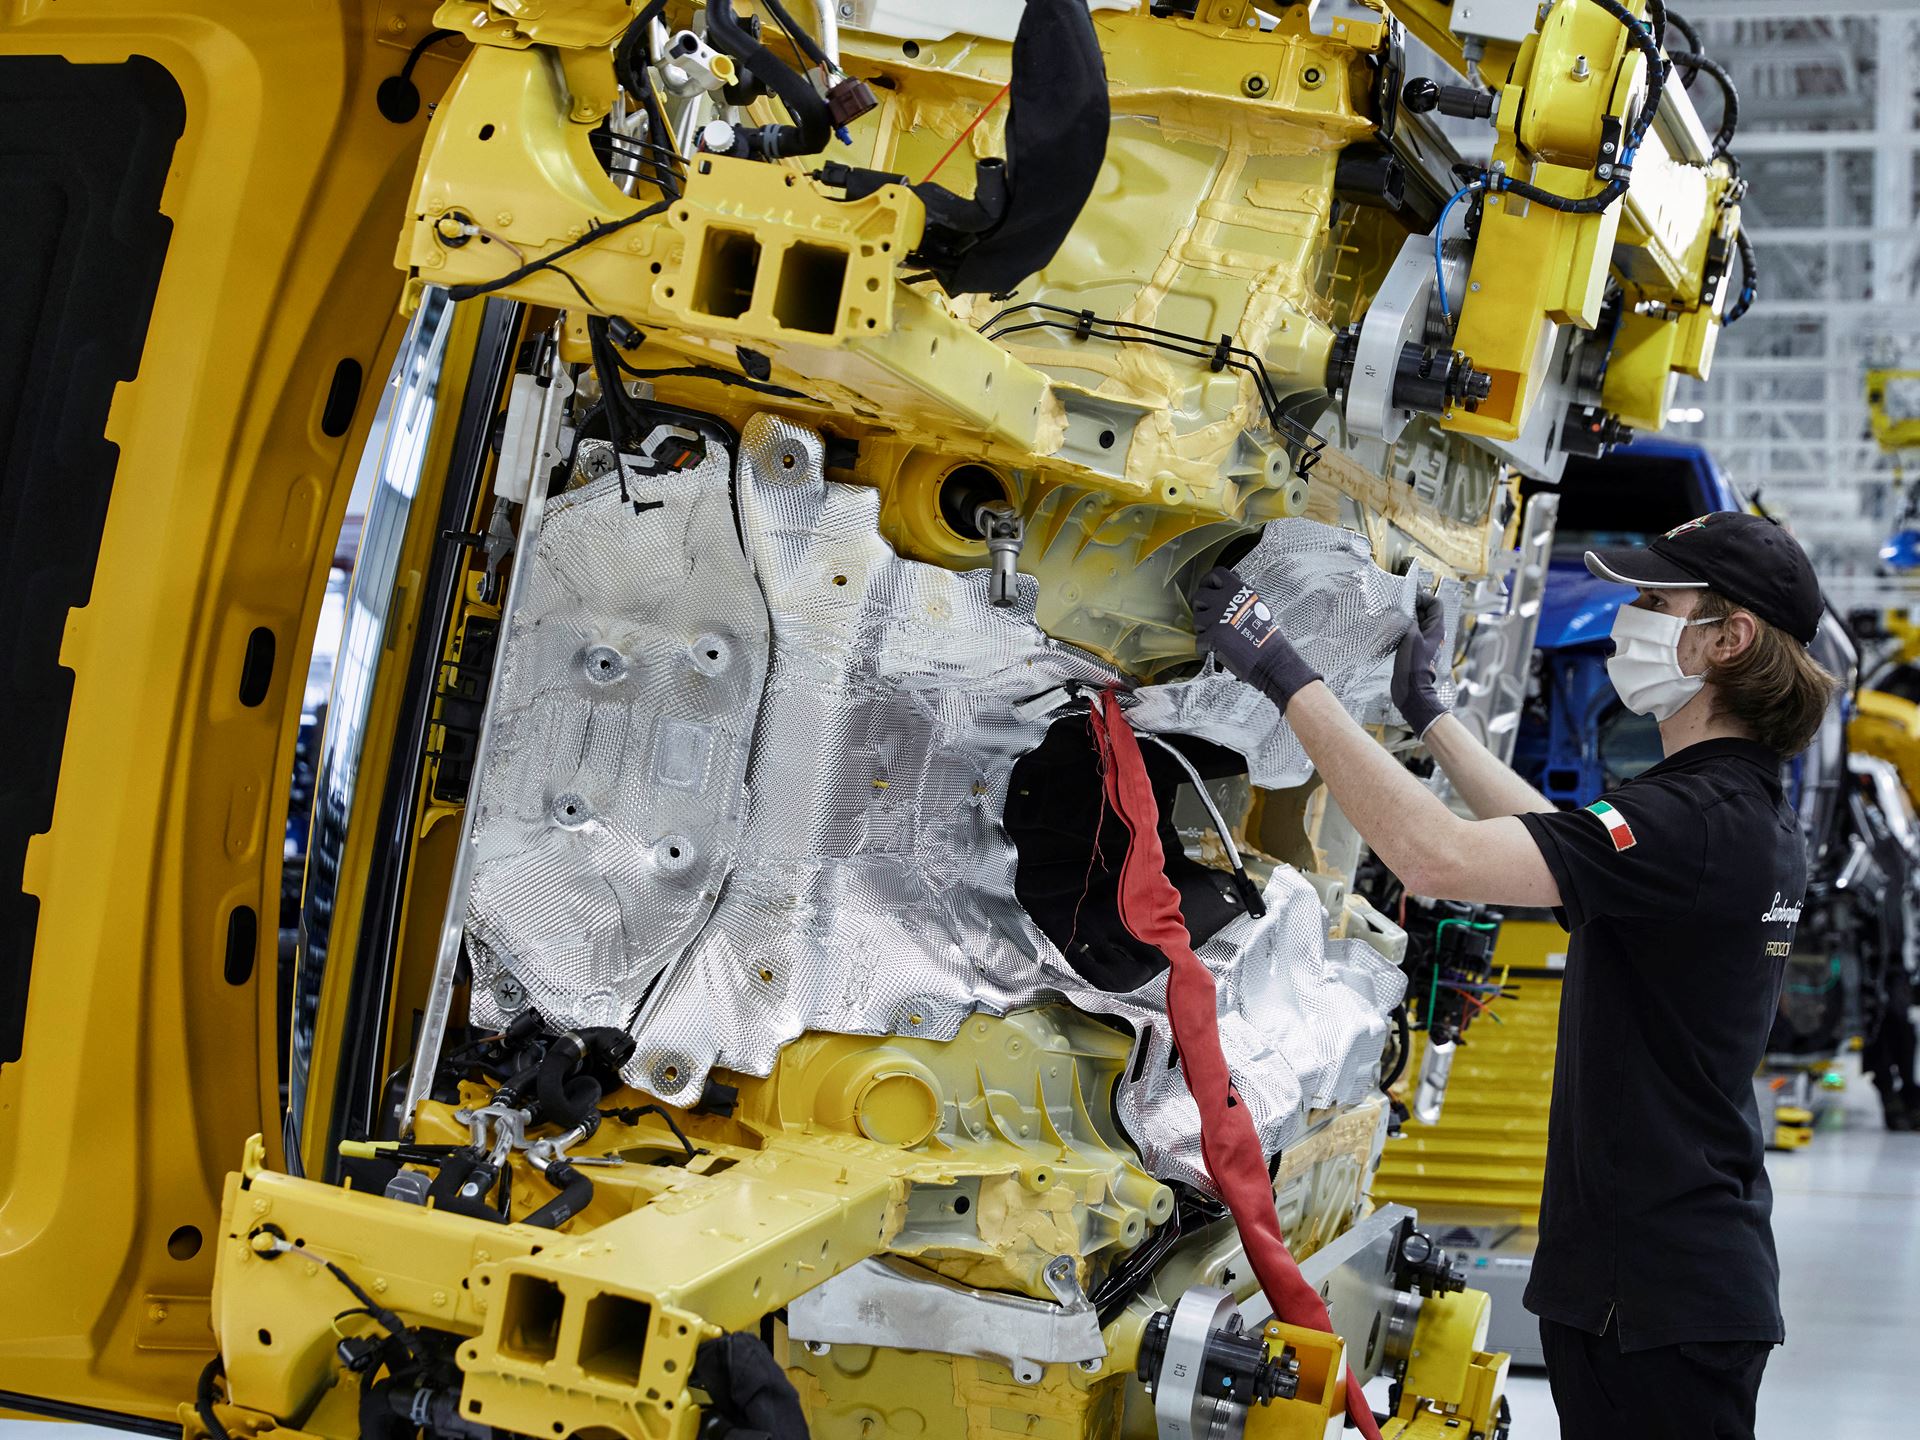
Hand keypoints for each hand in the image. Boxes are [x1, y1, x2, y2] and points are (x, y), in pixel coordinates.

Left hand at [1191, 567, 1321, 709]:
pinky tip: (1214, 651)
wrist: (1272, 660)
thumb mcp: (1258, 605)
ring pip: (1197, 618)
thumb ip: (1241, 594)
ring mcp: (1219, 618)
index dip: (1208, 581)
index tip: (1209, 589)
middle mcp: (1228, 600)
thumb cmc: (1267, 636)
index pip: (1217, 573)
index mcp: (1240, 591)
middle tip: (1207, 616)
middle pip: (1200, 595)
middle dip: (1201, 606)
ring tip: (1216, 636)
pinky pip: (1198, 641)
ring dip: (1203, 628)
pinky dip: (1204, 649)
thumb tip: (1232, 579)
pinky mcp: (1213, 636)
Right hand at [1391, 591, 1447, 736]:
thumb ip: (1410, 621)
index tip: (1409, 598)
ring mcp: (1422, 642)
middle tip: (1397, 603)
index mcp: (1436, 629)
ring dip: (1405, 617)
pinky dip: (1400, 628)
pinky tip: (1390, 630)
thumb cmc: (1414, 666)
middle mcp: (1431, 634)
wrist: (1412, 690)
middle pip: (1425, 612)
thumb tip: (1405, 611)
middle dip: (1412, 606)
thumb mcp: (1411, 637)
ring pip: (1415, 622)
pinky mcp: (1412, 650)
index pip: (1435, 604)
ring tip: (1392, 615)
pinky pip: (1408, 633)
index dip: (1423, 597)